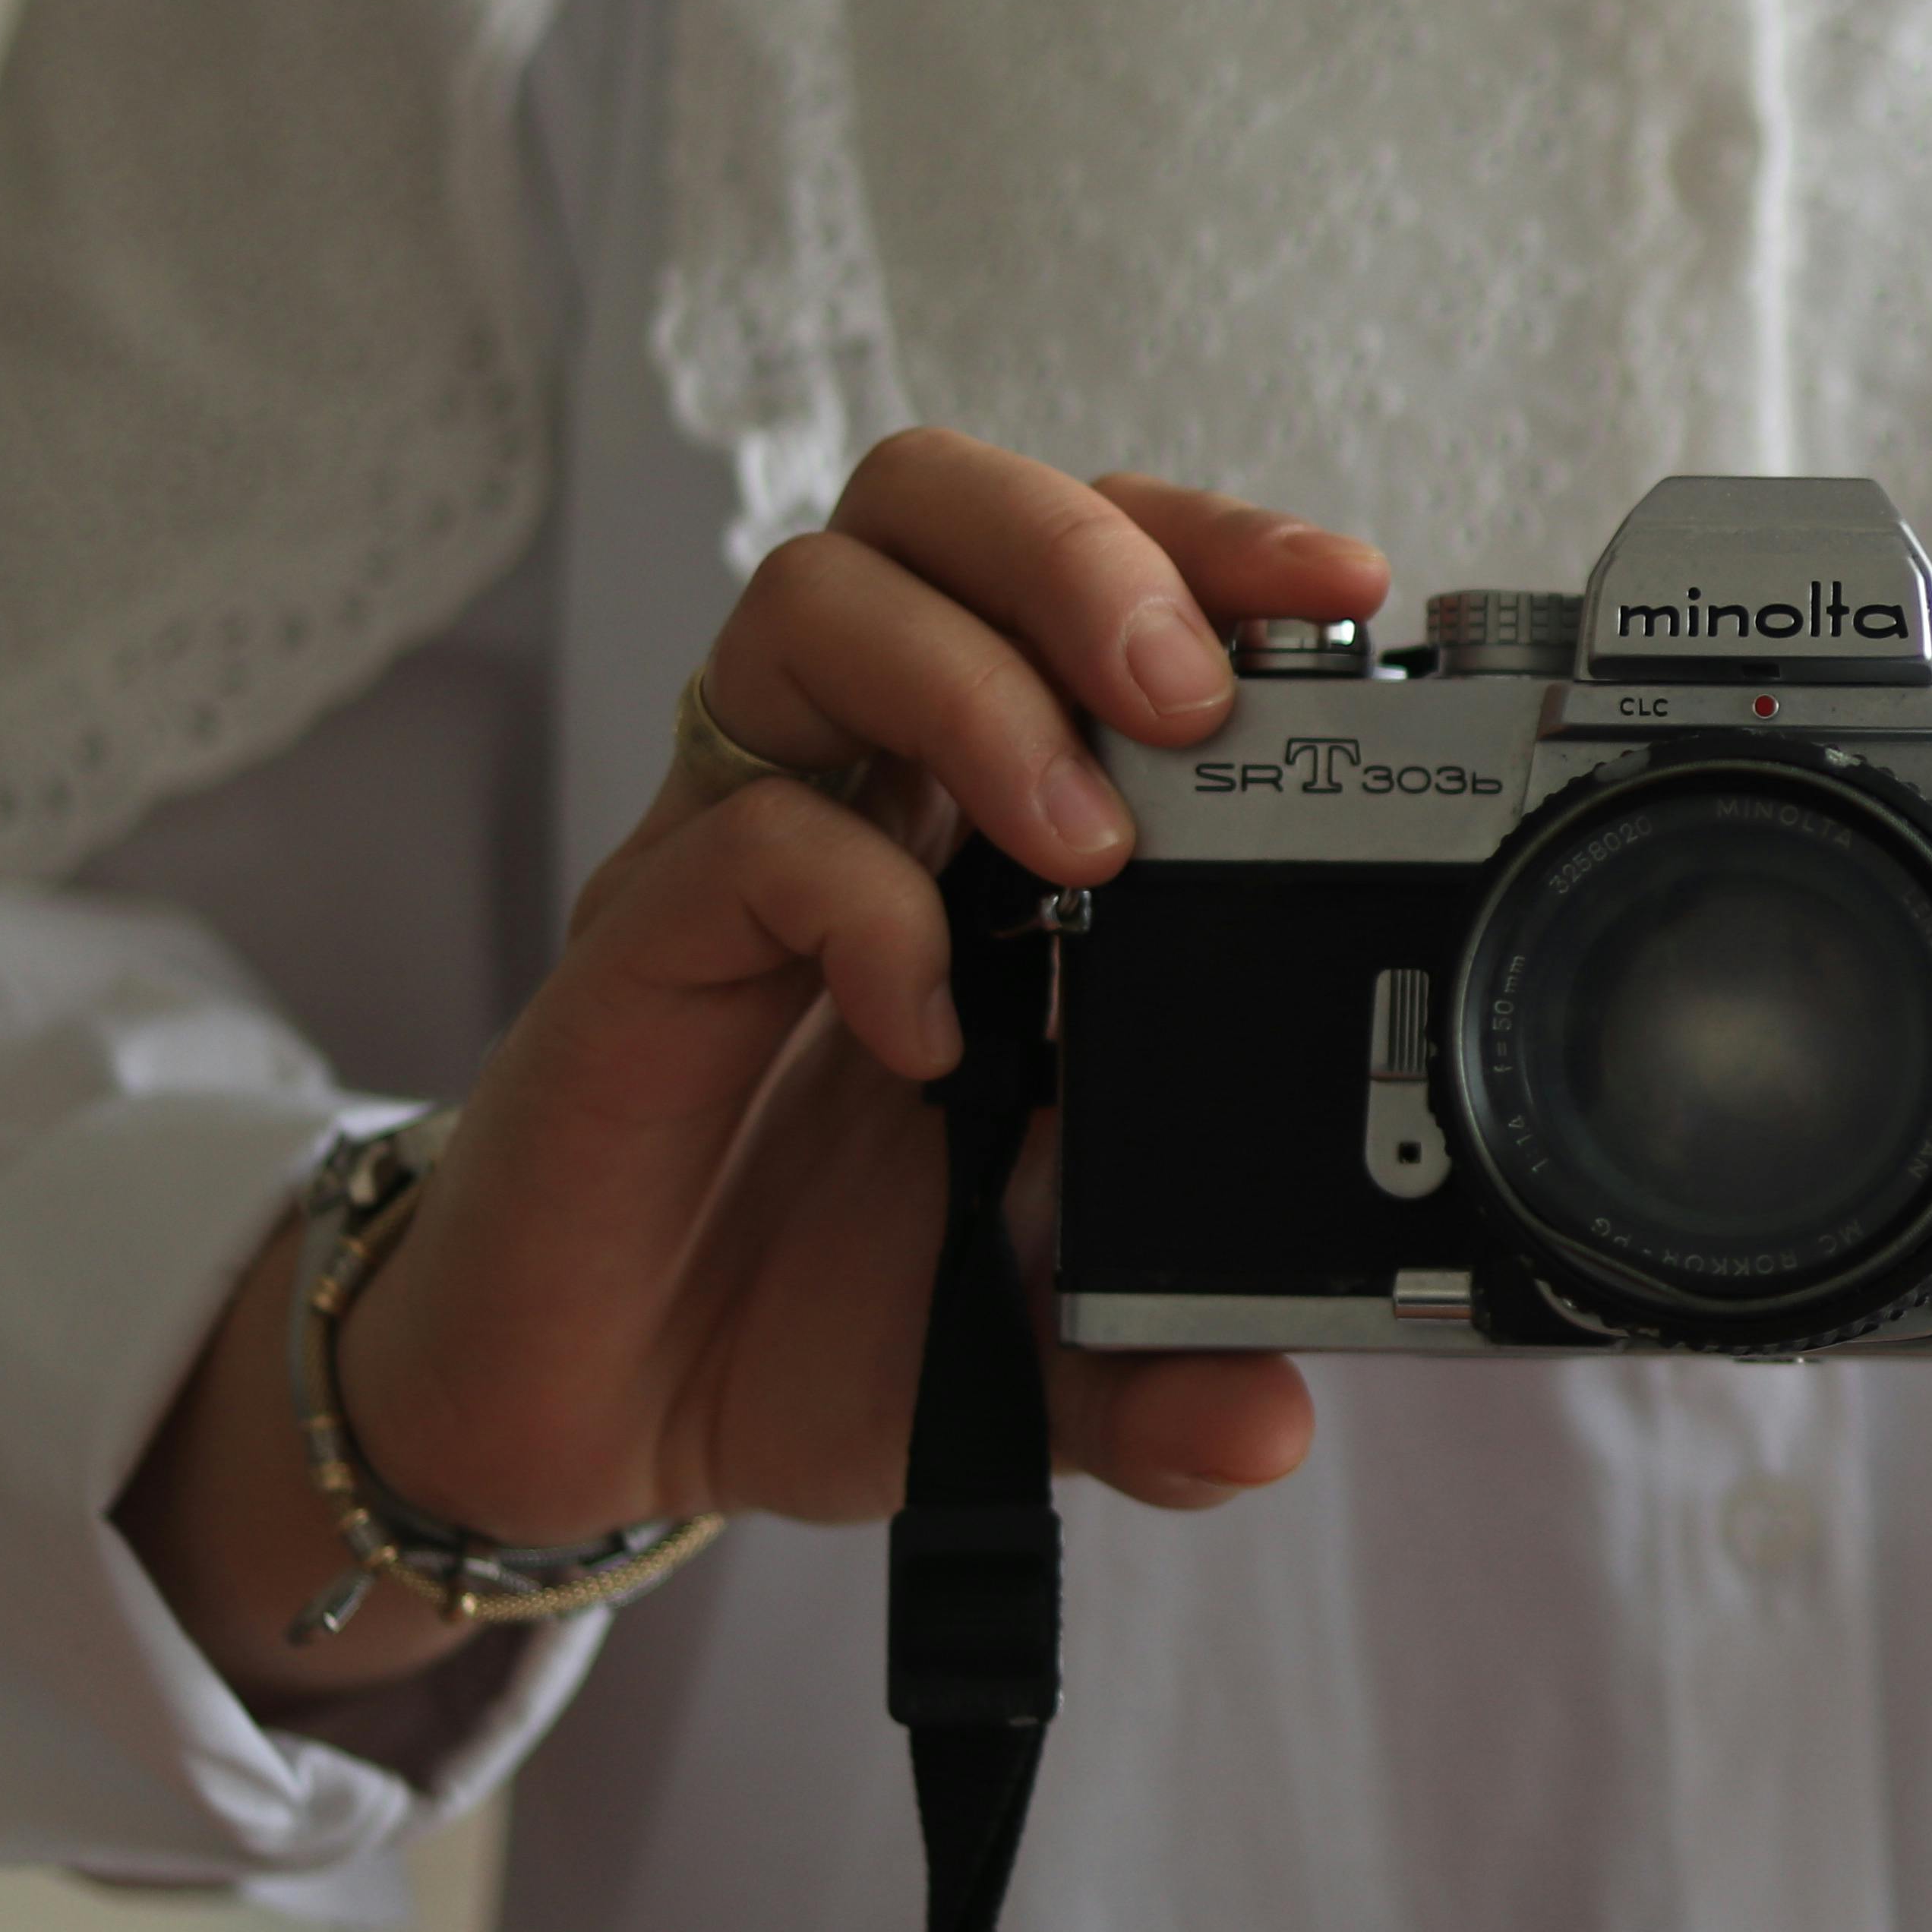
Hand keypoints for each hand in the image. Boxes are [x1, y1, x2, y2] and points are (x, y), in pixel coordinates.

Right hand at [118, 433, 1385, 1701]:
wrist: (590, 1412)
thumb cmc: (813, 1310)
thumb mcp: (1033, 1353)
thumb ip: (1155, 1370)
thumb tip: (1267, 1425)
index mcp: (988, 820)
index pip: (1087, 578)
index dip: (1206, 546)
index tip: (1341, 592)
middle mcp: (865, 788)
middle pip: (936, 506)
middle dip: (1085, 550)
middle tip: (1191, 696)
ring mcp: (741, 848)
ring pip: (822, 596)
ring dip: (980, 683)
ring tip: (1088, 842)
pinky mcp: (640, 940)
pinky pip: (744, 834)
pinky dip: (860, 900)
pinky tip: (932, 1031)